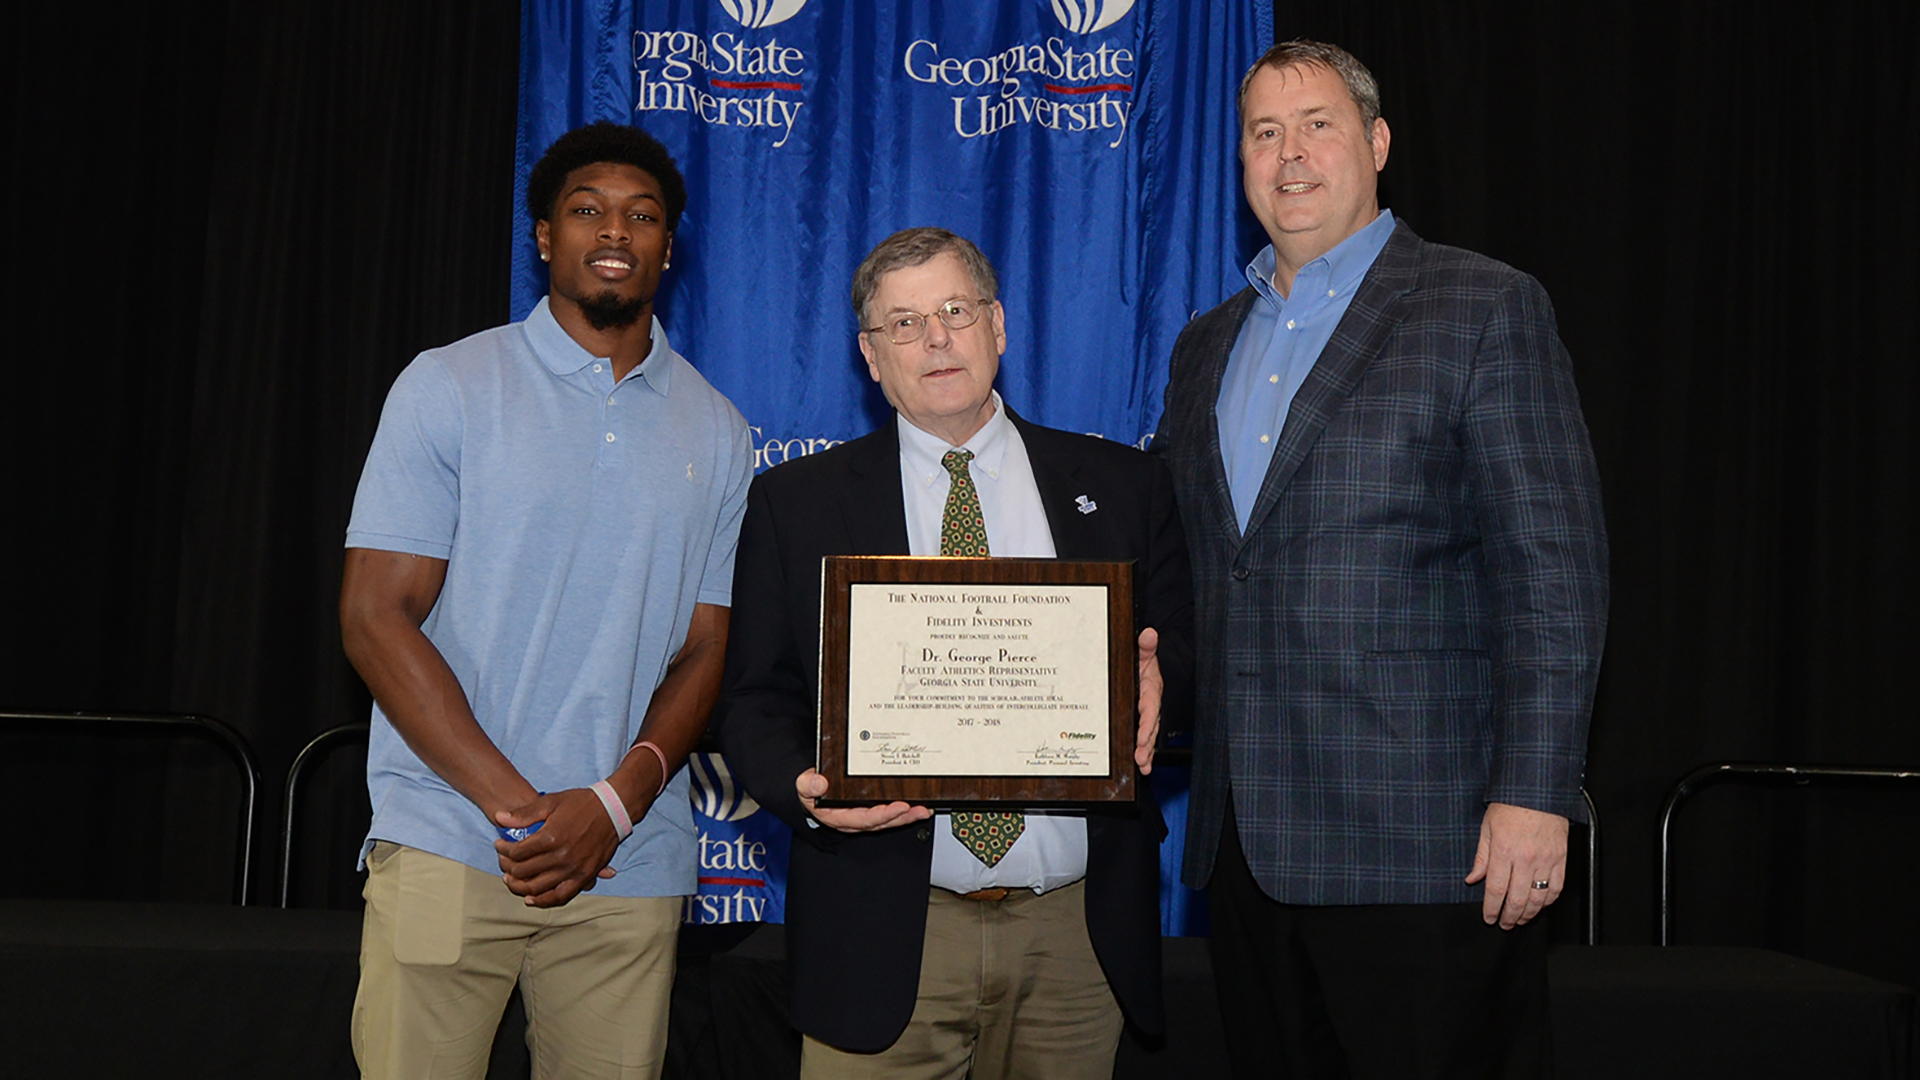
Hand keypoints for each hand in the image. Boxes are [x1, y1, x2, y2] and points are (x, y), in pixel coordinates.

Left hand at [493, 788, 620, 907]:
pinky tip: (531, 898)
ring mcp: (573, 869)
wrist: (613, 809)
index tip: (499, 845)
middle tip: (502, 861)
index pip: (517, 852)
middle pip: (524, 871)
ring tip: (511, 880)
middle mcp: (561, 857)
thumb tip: (499, 818)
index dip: (503, 850)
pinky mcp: (584, 876)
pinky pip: (561, 896)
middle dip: (507, 867)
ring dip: (519, 886)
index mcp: (550, 837)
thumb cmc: (581, 803)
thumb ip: (525, 813)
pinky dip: (543, 900)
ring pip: (538, 888)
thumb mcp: (551, 802)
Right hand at [796, 768, 930, 832]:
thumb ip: (809, 785)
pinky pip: (888, 814)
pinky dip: (903, 812)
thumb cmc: (810, 791)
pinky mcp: (870, 810)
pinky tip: (916, 806)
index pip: (864, 819)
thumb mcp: (804, 785)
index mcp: (838, 817)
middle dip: (902, 817)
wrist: (811, 792)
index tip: (899, 806)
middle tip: (918, 809)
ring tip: (923, 810)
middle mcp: (854, 820)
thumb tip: (820, 783)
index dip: (883, 815)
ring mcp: (863, 817)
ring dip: (906, 816)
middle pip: (881, 822)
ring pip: (888, 820)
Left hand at [1135, 627, 1162, 773]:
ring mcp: (1147, 714)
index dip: (1146, 724)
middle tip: (1141, 759)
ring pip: (1149, 736)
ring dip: (1147, 752)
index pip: (1150, 708)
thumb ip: (1145, 645)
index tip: (1142, 737)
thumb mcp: (1143, 652)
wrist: (1146, 664)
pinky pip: (1144, 737)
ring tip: (1143, 766)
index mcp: (1152, 689)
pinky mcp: (1141, 720)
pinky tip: (1142, 765)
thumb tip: (1148, 634)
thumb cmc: (1144, 660)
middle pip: (1150, 727)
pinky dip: (1145, 752)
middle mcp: (1151, 705)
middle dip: (1147, 745)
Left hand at [1464, 802, 1568, 928]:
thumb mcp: (1487, 828)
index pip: (1496, 890)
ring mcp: (1546, 860)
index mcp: (1504, 851)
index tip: (1489, 918)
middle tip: (1504, 924)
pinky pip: (1557, 887)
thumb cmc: (1510, 805)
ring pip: (1539, 898)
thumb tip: (1473, 879)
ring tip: (1521, 919)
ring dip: (1529, 914)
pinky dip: (1549, 901)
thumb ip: (1481, 857)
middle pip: (1518, 899)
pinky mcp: (1561, 858)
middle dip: (1509, 917)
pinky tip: (1541, 905)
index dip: (1491, 909)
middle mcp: (1525, 859)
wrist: (1537, 790)